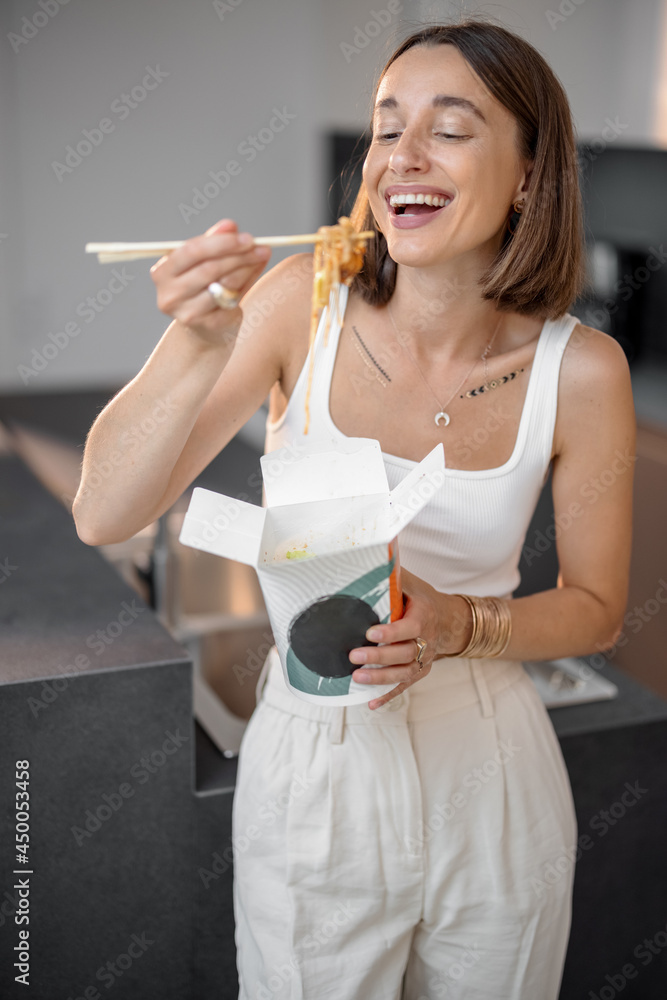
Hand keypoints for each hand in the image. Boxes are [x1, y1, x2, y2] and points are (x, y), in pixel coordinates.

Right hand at [150, 218, 270, 346]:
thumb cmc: (202, 285)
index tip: (246, 237)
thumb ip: (215, 242)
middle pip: (209, 269)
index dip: (221, 242)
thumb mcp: (204, 260)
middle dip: (238, 255)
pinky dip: (246, 286)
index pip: (192, 251)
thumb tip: (230, 225)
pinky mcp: (208, 325)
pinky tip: (252, 276)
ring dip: (246, 268)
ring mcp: (187, 313)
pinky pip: (233, 301)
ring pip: (224, 284)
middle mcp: (170, 294)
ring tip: (260, 257)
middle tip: (260, 247)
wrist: (203, 327)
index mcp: (162, 272)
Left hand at [348, 570, 471, 709]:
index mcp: (424, 617)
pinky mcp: (419, 671)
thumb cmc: (423, 598)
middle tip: (354, 656)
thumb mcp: (411, 582)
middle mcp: (426, 641)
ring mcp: (424, 659)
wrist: (449, 620)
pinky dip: (388, 695)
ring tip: (357, 679)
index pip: (408, 627)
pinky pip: (404, 686)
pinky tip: (371, 702)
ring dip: (380, 678)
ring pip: (404, 673)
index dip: (390, 632)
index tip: (370, 632)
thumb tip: (369, 558)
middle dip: (379, 657)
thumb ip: (392, 575)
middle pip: (404, 654)